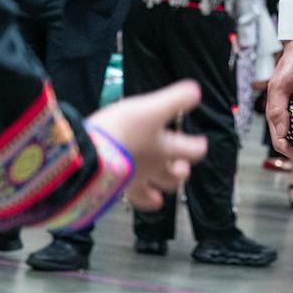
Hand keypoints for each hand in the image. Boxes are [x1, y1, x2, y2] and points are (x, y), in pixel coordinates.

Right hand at [91, 80, 208, 209]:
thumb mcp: (151, 108)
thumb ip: (175, 99)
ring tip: (165, 187)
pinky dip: (144, 201)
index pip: (192, 151)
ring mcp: (137, 179)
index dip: (198, 146)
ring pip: (158, 190)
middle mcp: (154, 167)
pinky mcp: (119, 186)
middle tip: (182, 166)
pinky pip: (136, 199)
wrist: (92, 153)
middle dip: (181, 171)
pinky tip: (148, 201)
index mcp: (166, 148)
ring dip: (164, 187)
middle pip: (175, 175)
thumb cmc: (123, 129)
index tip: (201, 142)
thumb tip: (196, 91)